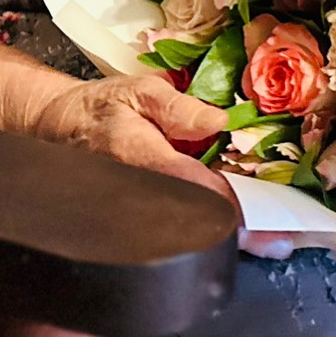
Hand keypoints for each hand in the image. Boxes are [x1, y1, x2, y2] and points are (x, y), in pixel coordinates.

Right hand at [28, 75, 295, 259]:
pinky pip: (175, 232)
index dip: (229, 203)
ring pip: (185, 236)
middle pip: (193, 224)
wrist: (56, 131)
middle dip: (238, 234)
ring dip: (229, 240)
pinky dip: (208, 236)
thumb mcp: (138, 91)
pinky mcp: (135, 222)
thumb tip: (219, 121)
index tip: (266, 214)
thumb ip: (177, 107)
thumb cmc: (103, 108)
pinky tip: (241, 237)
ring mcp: (134, 217)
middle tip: (280, 242)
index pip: (191, 188)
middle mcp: (138, 197)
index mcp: (141, 160)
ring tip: (273, 245)